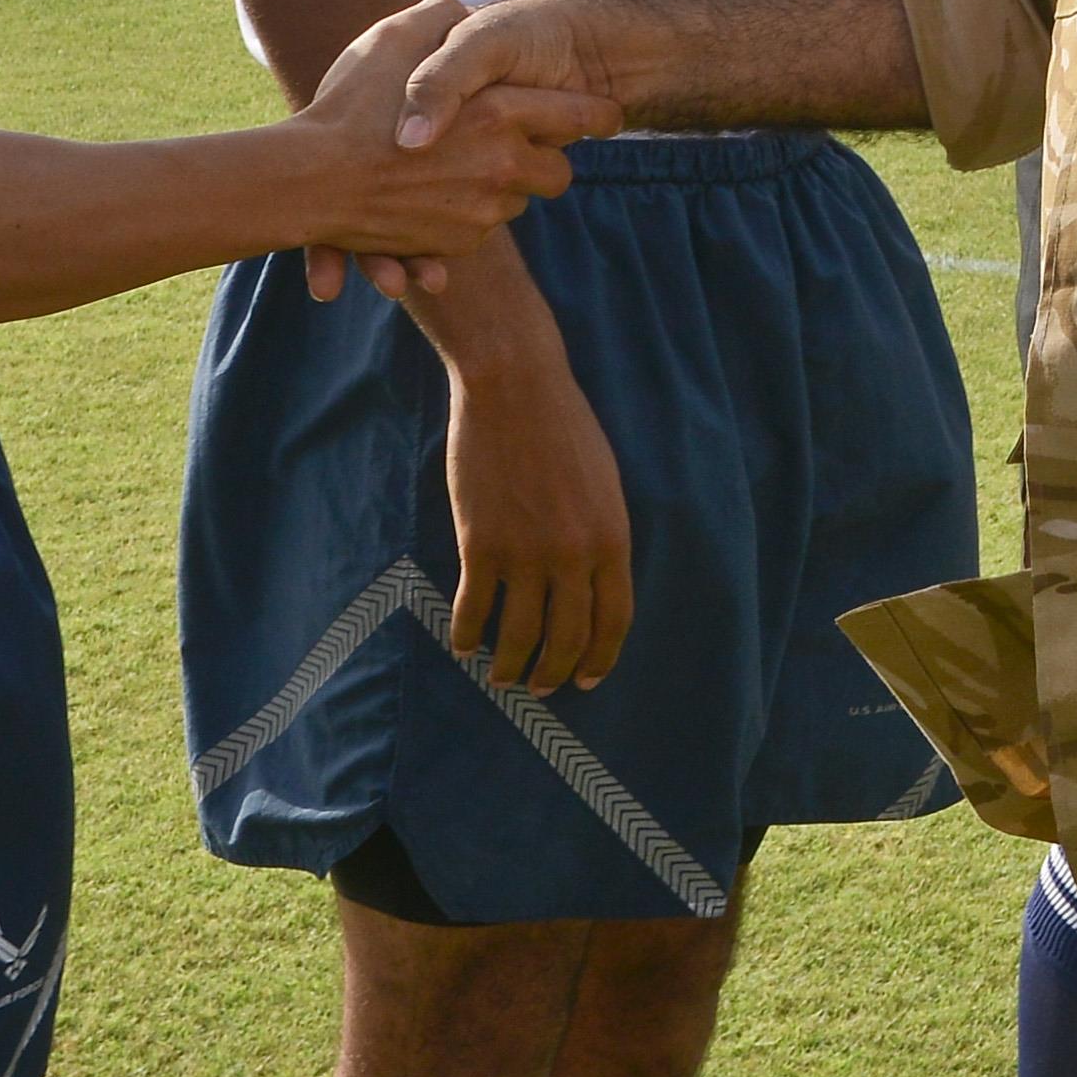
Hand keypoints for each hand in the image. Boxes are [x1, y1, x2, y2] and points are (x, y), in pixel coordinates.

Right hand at [286, 0, 598, 267]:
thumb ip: (438, 18)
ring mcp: (480, 212)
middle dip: (547, 160)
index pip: (581, 117)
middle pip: (558, 175)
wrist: (309, 181)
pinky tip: (433, 195)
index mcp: (501, 113)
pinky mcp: (454, 246)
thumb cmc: (349, 105)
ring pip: (516, 204)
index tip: (608, 114)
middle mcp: (503, 167)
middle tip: (524, 144)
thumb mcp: (392, 38)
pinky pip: (477, 231)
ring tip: (461, 166)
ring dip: (500, 188)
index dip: (598, 114)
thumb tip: (460, 8)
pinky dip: (463, 217)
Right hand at [435, 322, 635, 695]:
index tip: (586, 680)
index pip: (613, 622)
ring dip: (509, 666)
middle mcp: (574, 556)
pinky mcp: (481, 545)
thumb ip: (602, 535)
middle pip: (567, 639)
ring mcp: (526, 553)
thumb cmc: (563, 427)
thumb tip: (592, 584)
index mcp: (612, 540)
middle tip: (540, 687)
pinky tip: (463, 644)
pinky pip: (474, 609)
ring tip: (502, 677)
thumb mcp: (604, 484)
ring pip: (519, 635)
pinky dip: (466, 634)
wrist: (514, 388)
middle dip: (553, 673)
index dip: (599, 659)